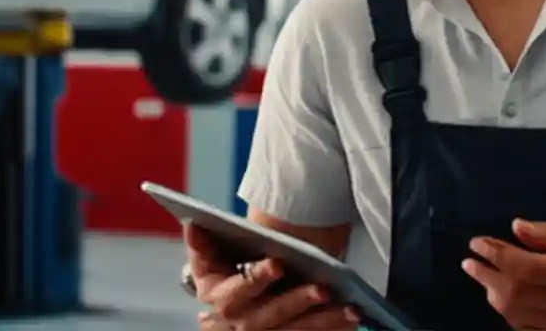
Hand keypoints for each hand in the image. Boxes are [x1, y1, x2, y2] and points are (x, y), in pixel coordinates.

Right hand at [184, 222, 360, 329]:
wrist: (240, 289)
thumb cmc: (228, 262)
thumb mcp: (212, 252)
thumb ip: (203, 241)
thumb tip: (193, 224)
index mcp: (218, 297)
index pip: (236, 294)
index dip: (256, 279)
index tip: (279, 263)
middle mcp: (239, 323)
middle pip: (267, 319)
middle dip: (296, 302)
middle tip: (324, 288)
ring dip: (323, 322)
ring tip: (351, 308)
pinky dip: (332, 329)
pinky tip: (353, 319)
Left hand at [462, 219, 545, 330]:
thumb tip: (516, 227)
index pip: (526, 266)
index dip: (497, 254)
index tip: (477, 243)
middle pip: (514, 292)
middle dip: (486, 274)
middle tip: (469, 262)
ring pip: (514, 313)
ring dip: (493, 294)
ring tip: (485, 277)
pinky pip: (523, 329)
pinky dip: (507, 313)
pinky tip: (501, 298)